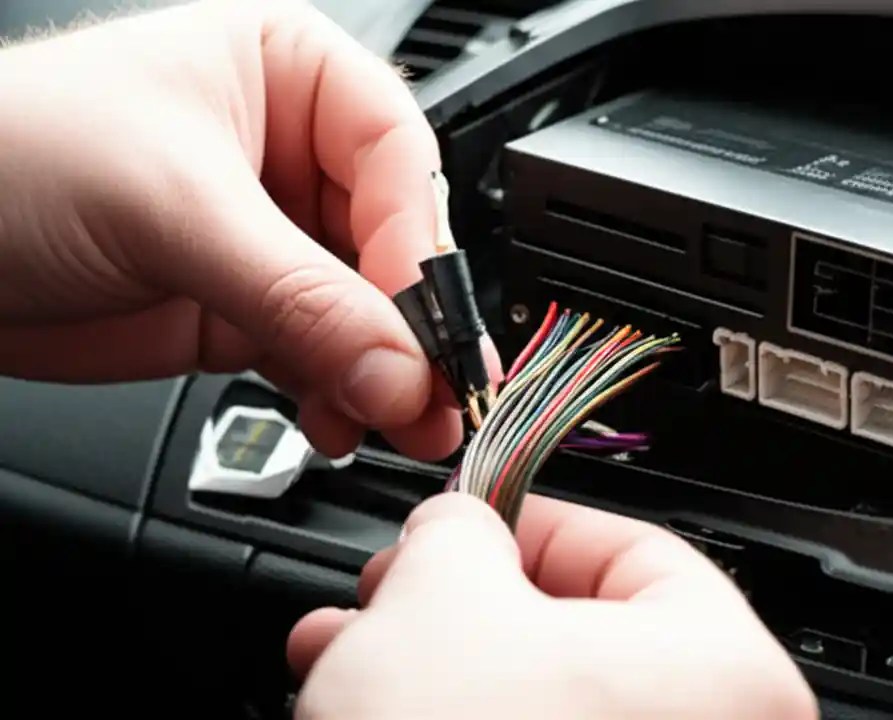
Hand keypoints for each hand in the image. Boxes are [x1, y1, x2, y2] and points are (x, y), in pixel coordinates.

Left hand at [0, 0, 492, 458]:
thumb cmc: (7, 154)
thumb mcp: (176, 209)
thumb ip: (302, 298)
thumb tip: (401, 369)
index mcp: (289, 74)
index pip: (395, 155)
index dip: (416, 239)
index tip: (421, 318)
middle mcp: (289, 152)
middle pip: (390, 241)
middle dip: (410, 323)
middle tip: (436, 391)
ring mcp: (267, 237)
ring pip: (360, 311)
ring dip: (382, 374)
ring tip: (397, 424)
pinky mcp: (240, 308)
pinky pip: (317, 355)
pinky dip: (334, 395)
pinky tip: (337, 422)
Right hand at [287, 493, 818, 718]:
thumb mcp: (439, 598)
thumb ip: (457, 536)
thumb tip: (456, 532)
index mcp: (727, 675)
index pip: (637, 554)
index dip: (531, 525)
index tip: (461, 525)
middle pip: (577, 639)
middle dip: (459, 608)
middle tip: (386, 595)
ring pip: (536, 711)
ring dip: (434, 674)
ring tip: (342, 661)